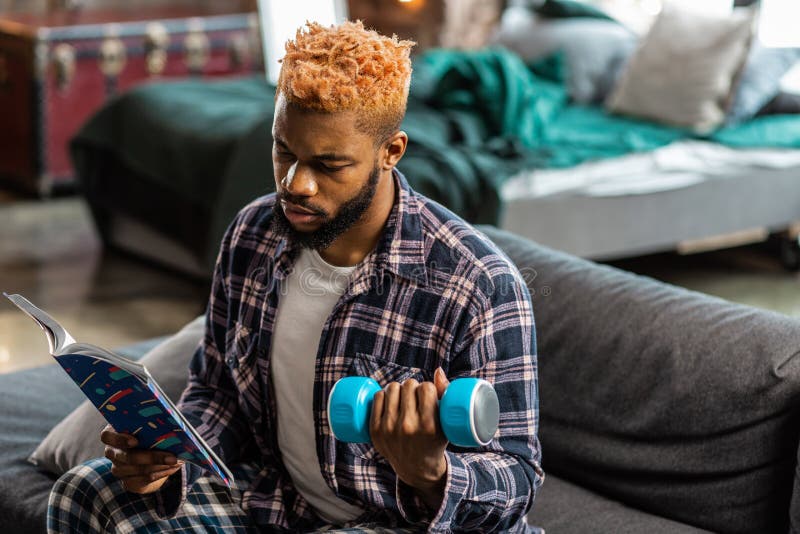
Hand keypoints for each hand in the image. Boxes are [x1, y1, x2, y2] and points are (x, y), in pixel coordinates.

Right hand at [100, 424, 182, 493]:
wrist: (144, 453)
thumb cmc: (145, 432)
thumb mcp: (144, 426)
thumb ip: (148, 424)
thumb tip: (168, 424)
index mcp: (112, 434)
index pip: (106, 436)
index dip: (120, 439)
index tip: (136, 441)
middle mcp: (112, 452)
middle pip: (128, 457)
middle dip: (153, 457)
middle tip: (173, 457)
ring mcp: (118, 469)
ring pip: (139, 470)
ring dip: (161, 466)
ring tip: (177, 461)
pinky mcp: (127, 481)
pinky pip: (145, 479)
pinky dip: (162, 473)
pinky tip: (173, 467)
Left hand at [370, 367, 450, 509]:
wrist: (416, 468)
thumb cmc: (434, 440)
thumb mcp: (445, 423)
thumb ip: (445, 395)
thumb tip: (438, 370)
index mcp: (429, 426)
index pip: (426, 387)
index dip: (427, 388)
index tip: (428, 396)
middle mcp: (408, 427)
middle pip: (408, 385)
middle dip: (413, 387)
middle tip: (415, 397)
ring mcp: (389, 429)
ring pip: (392, 388)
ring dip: (398, 389)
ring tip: (403, 398)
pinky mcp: (376, 430)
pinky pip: (377, 397)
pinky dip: (384, 395)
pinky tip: (390, 400)